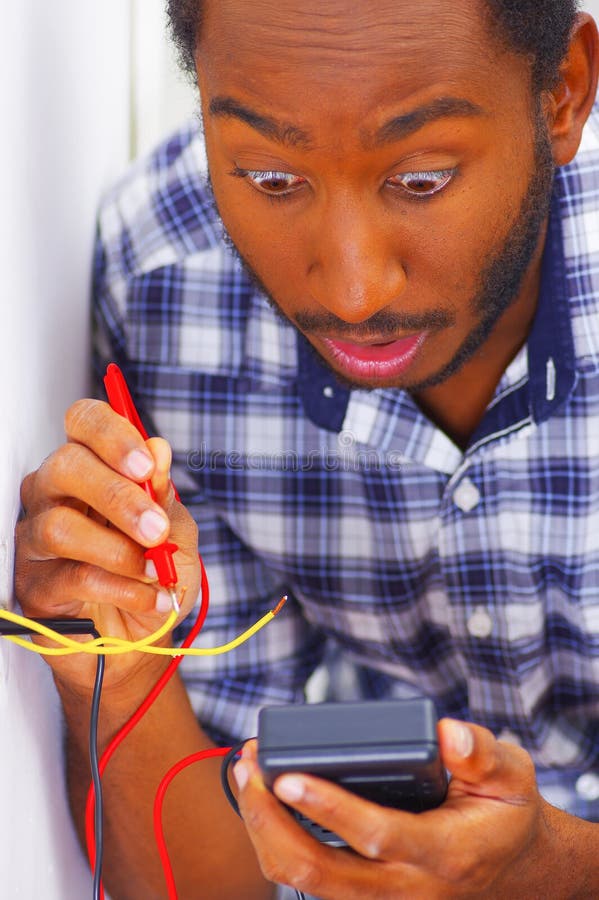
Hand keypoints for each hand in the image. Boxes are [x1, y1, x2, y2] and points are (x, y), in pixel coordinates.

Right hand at [14, 398, 200, 692]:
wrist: (142, 640)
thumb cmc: (153, 574)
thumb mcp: (174, 531)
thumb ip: (163, 494)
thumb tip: (159, 450)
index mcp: (91, 466)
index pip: (82, 421)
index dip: (111, 435)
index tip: (147, 466)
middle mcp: (54, 493)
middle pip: (65, 466)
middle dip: (119, 496)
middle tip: (156, 529)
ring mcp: (36, 538)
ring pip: (60, 526)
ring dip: (119, 550)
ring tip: (156, 570)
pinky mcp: (33, 585)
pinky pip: (73, 577)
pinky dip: (122, 588)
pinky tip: (149, 597)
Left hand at [233, 720, 578, 898]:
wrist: (514, 866)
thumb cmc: (505, 813)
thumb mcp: (512, 775)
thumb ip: (483, 753)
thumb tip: (447, 734)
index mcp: (443, 854)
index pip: (377, 836)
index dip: (329, 807)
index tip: (288, 776)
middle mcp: (406, 888)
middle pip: (320, 871)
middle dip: (271, 820)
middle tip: (248, 766)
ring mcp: (383, 898)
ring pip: (305, 881)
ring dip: (265, 830)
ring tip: (247, 774)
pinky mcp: (366, 894)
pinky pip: (309, 879)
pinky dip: (278, 841)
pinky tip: (264, 798)